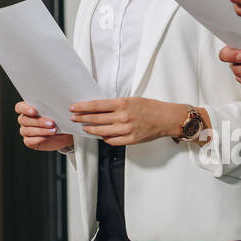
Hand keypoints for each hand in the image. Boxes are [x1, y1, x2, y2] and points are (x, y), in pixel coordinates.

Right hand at [14, 101, 72, 150]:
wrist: (63, 136)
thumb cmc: (60, 121)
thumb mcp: (59, 114)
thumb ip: (56, 109)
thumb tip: (59, 107)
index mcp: (28, 109)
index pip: (20, 107)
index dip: (25, 109)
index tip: (34, 111)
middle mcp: (25, 120)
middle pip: (24, 120)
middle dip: (38, 121)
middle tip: (51, 123)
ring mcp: (25, 131)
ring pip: (27, 130)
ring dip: (41, 131)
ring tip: (54, 131)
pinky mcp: (29, 142)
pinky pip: (29, 141)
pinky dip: (39, 139)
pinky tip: (48, 137)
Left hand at [68, 97, 191, 145]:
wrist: (166, 118)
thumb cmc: (150, 107)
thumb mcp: (131, 100)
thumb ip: (115, 105)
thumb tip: (98, 108)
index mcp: (122, 103)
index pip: (97, 105)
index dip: (83, 107)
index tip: (74, 107)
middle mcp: (123, 116)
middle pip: (96, 118)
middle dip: (82, 118)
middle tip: (74, 117)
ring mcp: (127, 129)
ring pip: (102, 130)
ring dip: (90, 129)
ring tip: (84, 127)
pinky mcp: (131, 140)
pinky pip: (112, 141)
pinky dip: (105, 138)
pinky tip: (100, 135)